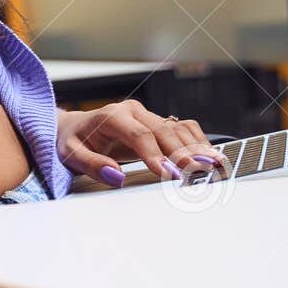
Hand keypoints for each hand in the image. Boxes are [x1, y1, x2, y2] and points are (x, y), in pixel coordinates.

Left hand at [56, 101, 225, 187]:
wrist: (71, 128)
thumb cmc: (71, 141)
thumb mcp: (71, 155)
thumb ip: (93, 165)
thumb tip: (116, 177)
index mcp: (113, 116)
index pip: (140, 135)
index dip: (156, 155)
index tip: (168, 174)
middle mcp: (133, 111)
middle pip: (165, 130)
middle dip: (183, 152)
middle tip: (199, 171)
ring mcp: (147, 115)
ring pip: (177, 128)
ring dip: (197, 147)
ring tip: (215, 163)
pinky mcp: (155, 122)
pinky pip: (181, 129)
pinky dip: (197, 141)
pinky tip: (210, 155)